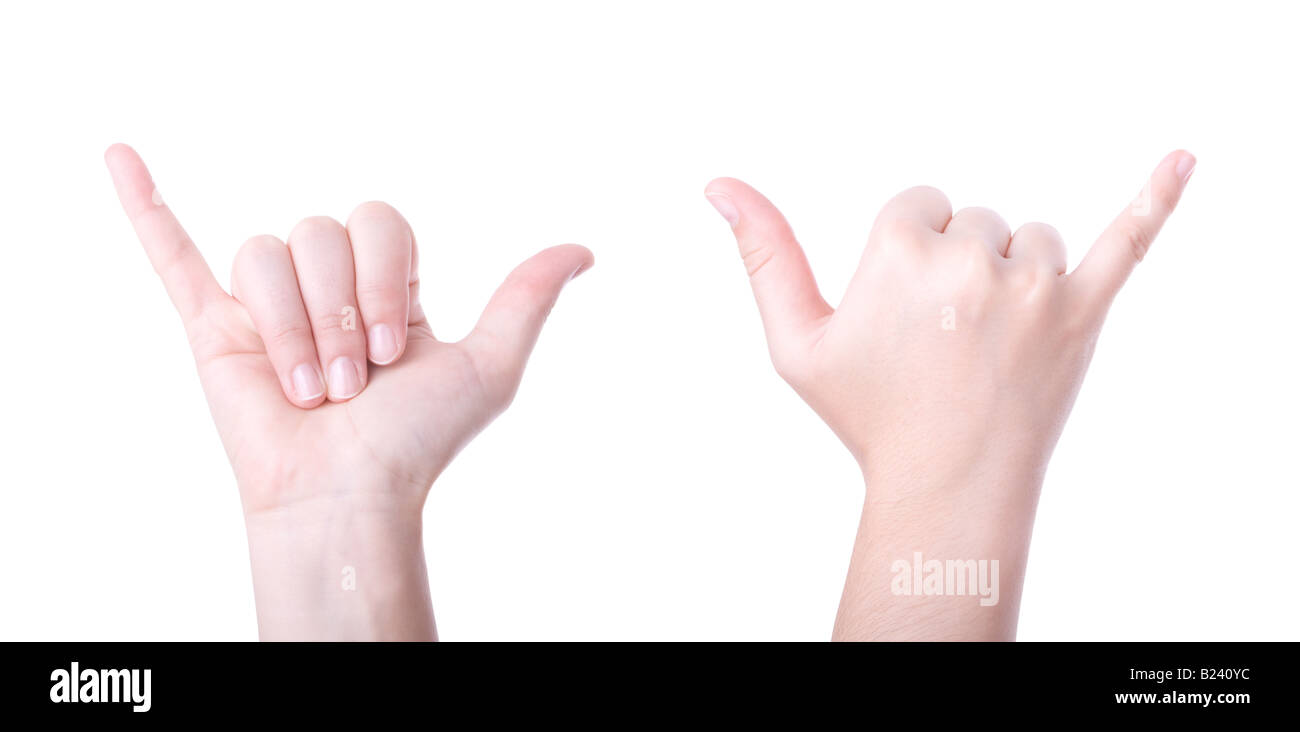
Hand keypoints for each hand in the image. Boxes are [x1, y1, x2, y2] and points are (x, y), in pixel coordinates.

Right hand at [107, 144, 591, 638]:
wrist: (348, 497)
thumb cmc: (416, 442)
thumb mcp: (488, 364)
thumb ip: (525, 298)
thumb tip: (582, 249)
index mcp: (386, 282)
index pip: (378, 221)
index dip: (384, 275)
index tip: (393, 348)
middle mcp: (326, 284)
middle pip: (318, 232)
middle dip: (337, 309)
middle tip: (350, 380)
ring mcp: (267, 302)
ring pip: (263, 251)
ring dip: (290, 324)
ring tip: (308, 389)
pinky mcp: (213, 326)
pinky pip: (173, 253)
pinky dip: (144, 205)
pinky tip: (121, 156)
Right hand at [706, 151, 1193, 638]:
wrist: (951, 486)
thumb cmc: (869, 415)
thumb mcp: (796, 340)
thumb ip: (762, 254)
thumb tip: (718, 184)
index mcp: (899, 253)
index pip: (916, 206)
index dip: (907, 258)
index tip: (906, 317)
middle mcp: (969, 258)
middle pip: (972, 218)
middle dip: (958, 267)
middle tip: (946, 343)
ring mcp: (1035, 284)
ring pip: (1030, 238)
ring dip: (1014, 274)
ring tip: (990, 344)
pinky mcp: (1084, 310)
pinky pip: (1126, 241)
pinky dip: (1155, 199)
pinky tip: (1182, 161)